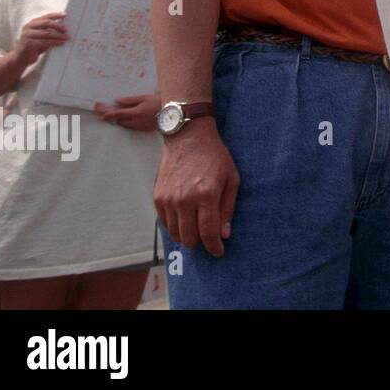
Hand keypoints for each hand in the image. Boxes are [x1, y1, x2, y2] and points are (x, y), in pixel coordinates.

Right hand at [13, 12, 68, 64]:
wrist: (21, 58)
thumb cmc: (34, 46)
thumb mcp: (42, 36)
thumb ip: (49, 30)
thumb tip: (64, 26)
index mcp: (32, 23)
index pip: (46, 17)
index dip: (56, 15)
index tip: (65, 15)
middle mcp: (28, 27)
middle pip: (46, 23)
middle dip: (58, 26)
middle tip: (67, 29)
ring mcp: (27, 35)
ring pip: (47, 33)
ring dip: (59, 35)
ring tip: (67, 37)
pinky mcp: (28, 43)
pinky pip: (45, 42)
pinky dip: (55, 42)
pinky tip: (61, 43)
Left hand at [95, 94, 160, 131]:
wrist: (173, 113)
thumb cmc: (159, 102)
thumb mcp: (145, 98)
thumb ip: (130, 100)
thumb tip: (117, 100)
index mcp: (136, 112)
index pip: (118, 113)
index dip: (108, 113)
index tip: (101, 113)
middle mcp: (136, 121)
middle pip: (120, 120)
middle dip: (112, 117)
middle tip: (104, 113)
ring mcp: (140, 126)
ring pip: (125, 124)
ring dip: (119, 120)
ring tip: (115, 115)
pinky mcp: (144, 129)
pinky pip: (132, 127)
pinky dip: (127, 123)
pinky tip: (127, 119)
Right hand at [153, 120, 238, 256]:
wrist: (188, 137)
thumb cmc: (215, 157)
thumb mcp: (231, 179)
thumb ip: (228, 208)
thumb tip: (224, 235)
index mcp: (206, 195)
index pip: (208, 233)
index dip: (215, 247)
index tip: (219, 252)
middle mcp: (185, 199)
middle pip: (189, 238)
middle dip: (201, 243)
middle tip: (208, 236)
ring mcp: (169, 199)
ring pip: (176, 234)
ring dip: (187, 236)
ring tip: (197, 227)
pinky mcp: (158, 197)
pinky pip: (165, 223)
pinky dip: (175, 226)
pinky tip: (185, 218)